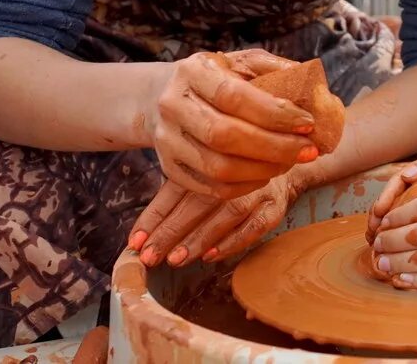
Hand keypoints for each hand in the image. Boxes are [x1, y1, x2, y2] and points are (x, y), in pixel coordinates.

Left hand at [128, 168, 304, 267]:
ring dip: (199, 238)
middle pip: (198, 202)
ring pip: (226, 214)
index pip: (175, 191)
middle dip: (171, 231)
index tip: (135, 243)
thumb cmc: (231, 169)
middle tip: (151, 256)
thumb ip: (172, 199)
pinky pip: (256, 225)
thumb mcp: (200, 174)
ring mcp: (256, 189)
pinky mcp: (275, 206)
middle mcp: (231, 172)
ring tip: (176, 259)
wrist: (281, 157)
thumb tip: (137, 238)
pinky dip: (234, 240)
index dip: (154, 217)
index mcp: (206, 161)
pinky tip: (213, 255)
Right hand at [149, 49, 316, 198]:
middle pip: (224, 135)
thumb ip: (276, 69)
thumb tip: (314, 86)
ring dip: (263, 169)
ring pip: (218, 167)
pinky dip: (246, 185)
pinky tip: (268, 174)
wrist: (163, 96)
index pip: (233, 96)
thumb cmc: (217, 77)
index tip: (308, 122)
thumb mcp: (242, 62)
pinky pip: (212, 188)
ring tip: (291, 162)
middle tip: (308, 150)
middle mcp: (174, 105)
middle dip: (274, 146)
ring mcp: (168, 140)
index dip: (274, 113)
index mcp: (193, 71)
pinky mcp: (171, 169)